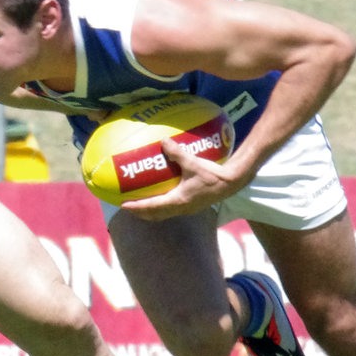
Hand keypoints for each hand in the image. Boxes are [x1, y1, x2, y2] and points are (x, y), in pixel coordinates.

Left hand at [120, 136, 240, 220]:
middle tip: (128, 207)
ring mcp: (187, 209)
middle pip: (155, 215)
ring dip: (151, 211)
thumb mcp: (192, 162)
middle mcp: (181, 208)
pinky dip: (162, 206)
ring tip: (141, 204)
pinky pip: (172, 208)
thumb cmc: (213, 174)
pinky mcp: (193, 205)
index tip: (123, 206)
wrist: (232, 182)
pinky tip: (162, 195)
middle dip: (140, 213)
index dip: (136, 207)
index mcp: (178, 201)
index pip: (152, 207)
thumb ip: (176, 152)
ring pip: (164, 214)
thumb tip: (163, 140)